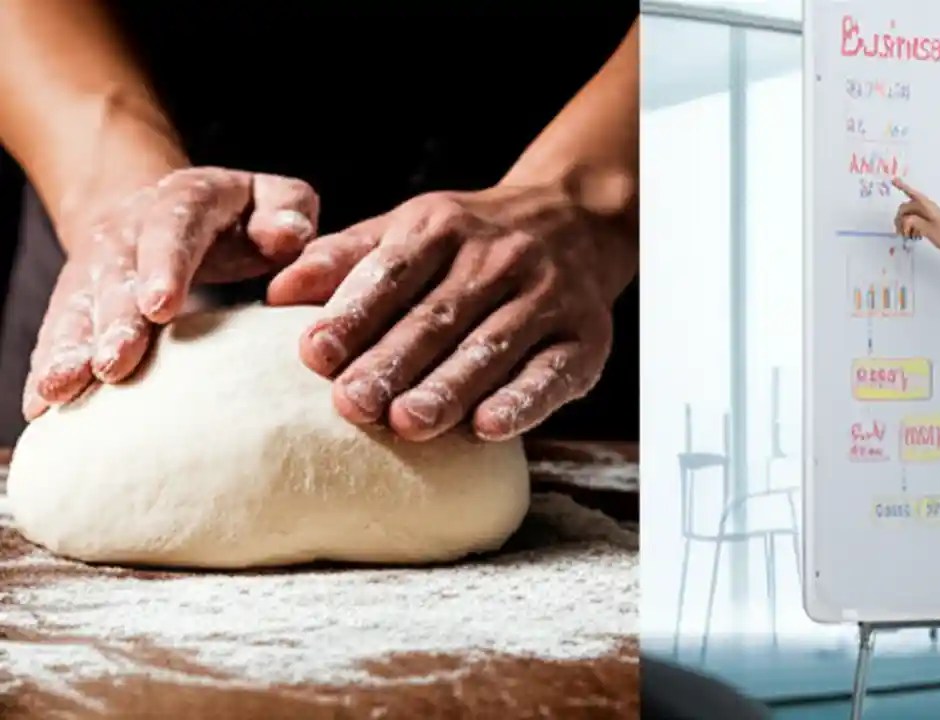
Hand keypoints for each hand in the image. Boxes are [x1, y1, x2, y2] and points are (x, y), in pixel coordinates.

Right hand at [23, 167, 319, 419]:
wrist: (173, 206)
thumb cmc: (246, 215)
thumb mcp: (276, 199)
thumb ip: (290, 211)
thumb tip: (286, 236)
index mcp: (186, 199)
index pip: (174, 226)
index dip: (164, 264)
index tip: (160, 307)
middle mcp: (132, 228)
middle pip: (118, 273)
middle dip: (114, 322)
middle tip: (114, 365)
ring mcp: (100, 262)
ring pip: (79, 304)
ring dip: (70, 349)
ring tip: (62, 388)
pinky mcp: (80, 296)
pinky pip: (60, 330)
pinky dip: (50, 365)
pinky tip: (42, 404)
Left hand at [267, 183, 636, 441]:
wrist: (574, 221)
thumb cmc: (471, 240)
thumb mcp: (410, 229)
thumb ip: (346, 259)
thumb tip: (277, 292)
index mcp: (444, 226)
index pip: (393, 271)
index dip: (354, 313)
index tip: (315, 355)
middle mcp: (500, 256)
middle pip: (440, 315)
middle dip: (395, 362)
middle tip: (352, 405)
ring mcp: (548, 297)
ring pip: (492, 346)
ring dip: (450, 386)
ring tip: (409, 423)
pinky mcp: (585, 338)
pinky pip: (552, 372)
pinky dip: (523, 400)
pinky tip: (489, 427)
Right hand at [891, 177, 939, 253]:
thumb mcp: (930, 230)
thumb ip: (915, 222)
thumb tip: (905, 219)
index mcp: (928, 207)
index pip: (913, 194)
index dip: (903, 187)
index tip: (893, 180)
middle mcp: (927, 209)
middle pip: (907, 207)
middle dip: (900, 218)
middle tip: (901, 233)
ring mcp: (928, 216)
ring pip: (910, 215)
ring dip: (904, 225)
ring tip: (908, 236)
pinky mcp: (929, 223)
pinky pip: (915, 222)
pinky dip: (910, 228)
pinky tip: (913, 237)